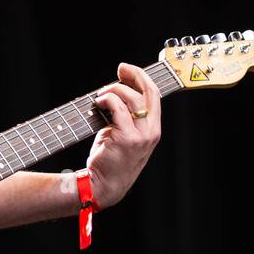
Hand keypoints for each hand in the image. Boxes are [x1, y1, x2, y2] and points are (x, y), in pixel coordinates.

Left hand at [85, 63, 161, 208]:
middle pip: (149, 92)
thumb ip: (125, 116)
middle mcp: (152, 132)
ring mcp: (141, 136)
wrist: (102, 185)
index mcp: (153, 129)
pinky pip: (118, 108)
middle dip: (135, 75)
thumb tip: (115, 91)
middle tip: (120, 68)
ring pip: (132, 98)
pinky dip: (107, 100)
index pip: (155, 96)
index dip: (142, 78)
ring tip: (101, 94)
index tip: (128, 69)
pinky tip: (98, 102)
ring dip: (114, 89)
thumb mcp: (122, 134)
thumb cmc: (109, 159)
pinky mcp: (127, 139)